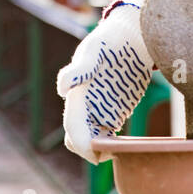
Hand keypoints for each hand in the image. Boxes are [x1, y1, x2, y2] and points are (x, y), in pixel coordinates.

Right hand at [56, 0, 153, 163]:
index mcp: (77, 94)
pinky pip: (108, 134)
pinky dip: (112, 144)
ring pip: (93, 139)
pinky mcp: (114, 111)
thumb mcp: (94, 51)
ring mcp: (99, 109)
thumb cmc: (109, 41)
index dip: (81, 143)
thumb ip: (79, 69)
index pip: (73, 126)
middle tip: (111, 156)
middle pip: (80, 138)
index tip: (95, 155)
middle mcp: (85, 105)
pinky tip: (124, 146)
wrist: (130, 37)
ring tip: (120, 152)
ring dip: (101, 150)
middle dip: (90, 151)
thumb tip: (62, 89)